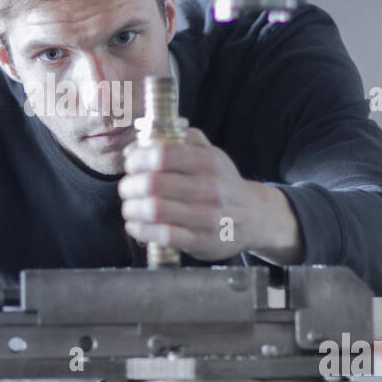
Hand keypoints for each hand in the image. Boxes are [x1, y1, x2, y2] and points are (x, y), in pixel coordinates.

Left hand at [119, 127, 299, 262]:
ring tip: (129, 207)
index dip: (137, 158)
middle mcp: (209, 189)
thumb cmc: (223, 184)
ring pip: (153, 210)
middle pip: (152, 183)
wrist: (255, 218)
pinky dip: (140, 229)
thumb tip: (141, 140)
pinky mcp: (201, 242)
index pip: (162, 154)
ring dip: (131, 208)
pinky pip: (161, 236)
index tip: (131, 164)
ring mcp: (205, 217)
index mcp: (208, 162)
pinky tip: (136, 225)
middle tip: (126, 188)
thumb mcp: (211, 154)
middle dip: (129, 185)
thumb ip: (179, 139)